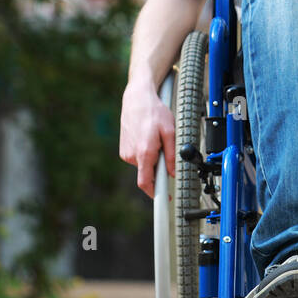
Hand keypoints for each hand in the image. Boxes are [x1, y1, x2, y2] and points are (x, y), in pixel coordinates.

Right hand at [119, 80, 175, 197]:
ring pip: (143, 165)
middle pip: (148, 173)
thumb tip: (173, 172)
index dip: (155, 194)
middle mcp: (132, 155)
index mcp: (144, 152)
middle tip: (164, 150)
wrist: (137, 98)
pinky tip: (147, 138)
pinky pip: (138, 158)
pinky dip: (145, 153)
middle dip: (158, 167)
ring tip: (154, 139)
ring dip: (152, 158)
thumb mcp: (170, 132)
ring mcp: (126, 153)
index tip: (164, 199)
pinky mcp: (123, 150)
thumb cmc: (153, 112)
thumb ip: (172, 155)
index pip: (145, 183)